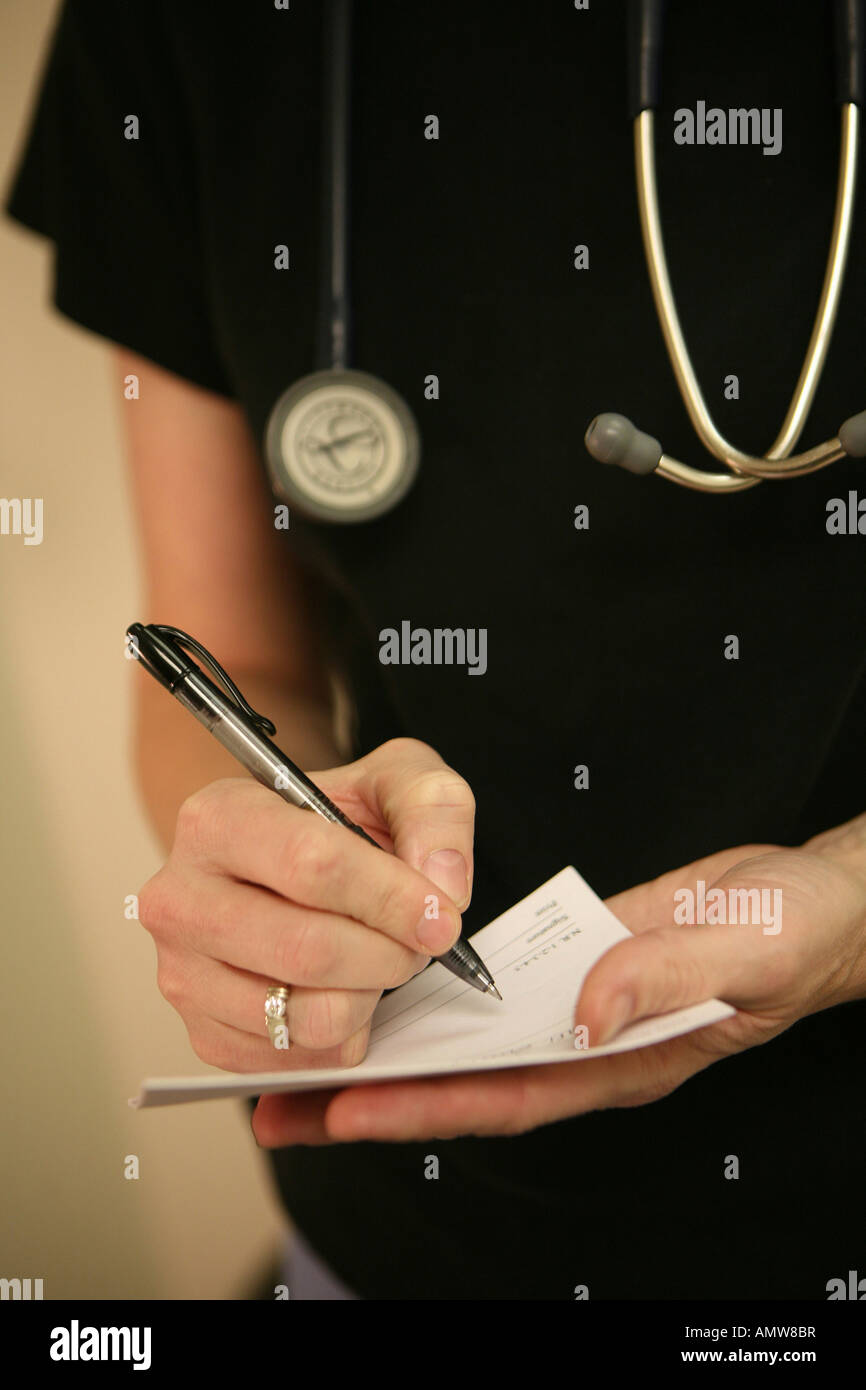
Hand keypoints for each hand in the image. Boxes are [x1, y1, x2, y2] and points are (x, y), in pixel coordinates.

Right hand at [138, 738, 474, 1074]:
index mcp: (217, 819)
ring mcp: (182, 973)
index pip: (310, 864)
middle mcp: (179, 898)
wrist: (291, 867)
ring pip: (304, 1015)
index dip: (390, 898)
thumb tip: (443, 882)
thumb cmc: (338, 823)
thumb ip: (433, 806)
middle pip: (306, 949)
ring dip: (371, 995)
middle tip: (422, 942)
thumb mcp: (394, 780)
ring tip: (380, 958)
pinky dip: (346, 1033)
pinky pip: (299, 1058)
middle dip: (389, 953)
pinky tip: (348, 988)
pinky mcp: (203, 1033)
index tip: (440, 915)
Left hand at [252, 815, 865, 1145]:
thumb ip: (666, 975)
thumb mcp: (740, 947)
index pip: (506, 1095)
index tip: (347, 1109)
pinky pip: (496, 987)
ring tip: (309, 1048)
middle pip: (468, 1081)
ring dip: (396, 1044)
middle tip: (285, 1104)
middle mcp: (589, 1042)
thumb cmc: (792, 931)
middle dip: (378, 1095)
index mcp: (625, 1059)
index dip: (426, 1107)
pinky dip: (440, 993)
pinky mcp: (575, 960)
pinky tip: (391, 981)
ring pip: (473, 1037)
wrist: (815, 899)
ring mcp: (579, 1004)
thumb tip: (588, 1011)